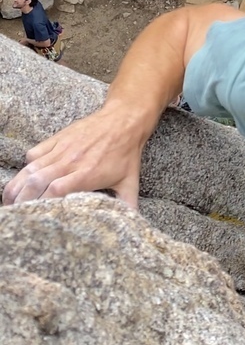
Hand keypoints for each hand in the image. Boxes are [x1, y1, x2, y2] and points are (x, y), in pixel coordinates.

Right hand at [1, 105, 143, 207]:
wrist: (124, 119)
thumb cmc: (126, 153)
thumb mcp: (130, 181)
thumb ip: (128, 205)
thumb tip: (132, 225)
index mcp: (87, 174)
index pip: (56, 190)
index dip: (43, 204)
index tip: (38, 217)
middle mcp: (70, 161)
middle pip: (37, 181)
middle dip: (23, 200)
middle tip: (17, 215)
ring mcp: (61, 148)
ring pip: (31, 168)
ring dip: (18, 186)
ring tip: (10, 201)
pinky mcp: (57, 138)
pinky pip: (34, 153)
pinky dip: (26, 167)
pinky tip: (24, 179)